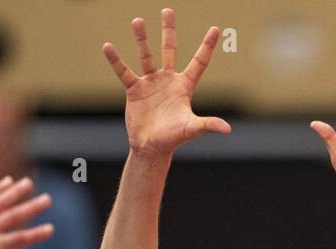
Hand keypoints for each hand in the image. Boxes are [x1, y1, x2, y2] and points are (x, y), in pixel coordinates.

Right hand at [103, 8, 230, 156]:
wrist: (151, 147)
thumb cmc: (173, 138)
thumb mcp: (191, 129)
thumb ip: (208, 124)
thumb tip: (227, 129)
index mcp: (184, 86)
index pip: (199, 62)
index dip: (207, 46)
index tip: (216, 29)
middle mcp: (167, 80)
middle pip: (169, 50)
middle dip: (168, 31)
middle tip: (167, 11)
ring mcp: (150, 83)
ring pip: (146, 56)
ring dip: (142, 39)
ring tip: (138, 20)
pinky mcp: (134, 90)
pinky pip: (124, 72)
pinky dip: (116, 61)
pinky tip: (108, 47)